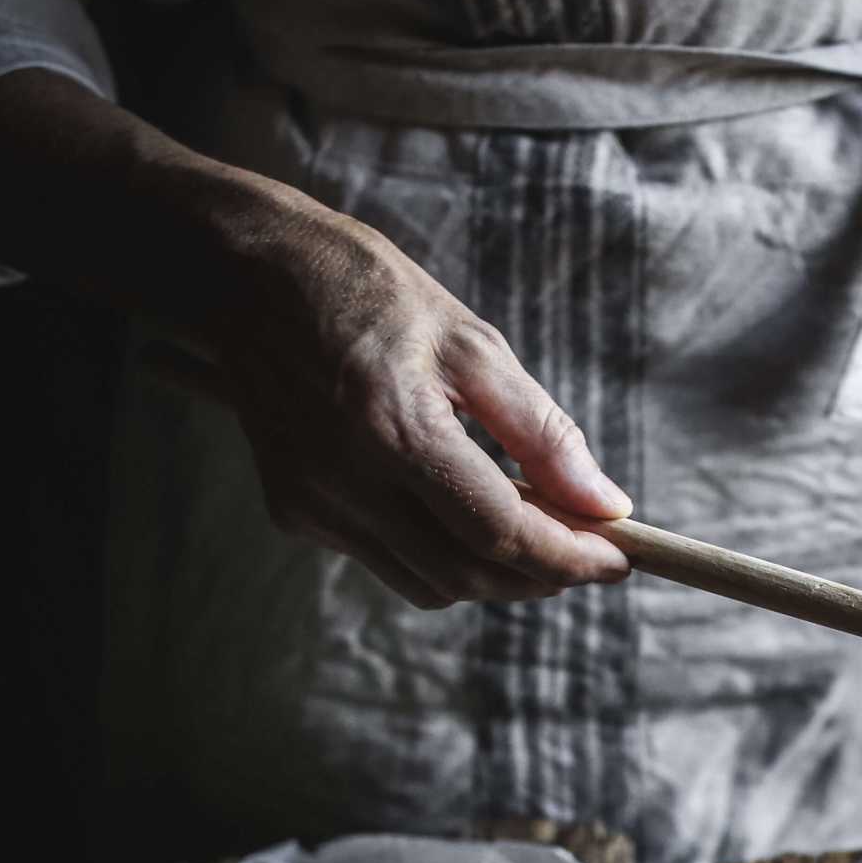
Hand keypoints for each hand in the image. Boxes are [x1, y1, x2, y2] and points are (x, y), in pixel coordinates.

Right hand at [162, 190, 631, 608]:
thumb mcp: (470, 342)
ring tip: (530, 530)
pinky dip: (436, 553)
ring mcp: (313, 503)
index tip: (618, 556)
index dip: (566, 556)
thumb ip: (542, 432)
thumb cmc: (367, 294)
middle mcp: (346, 479)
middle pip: (466, 575)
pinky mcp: (294, 512)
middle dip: (538, 577)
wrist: (243, 278)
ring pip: (428, 584)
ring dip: (491, 574)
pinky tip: (452, 507)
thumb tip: (606, 504)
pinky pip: (386, 562)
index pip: (499, 531)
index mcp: (395, 427)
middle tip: (585, 552)